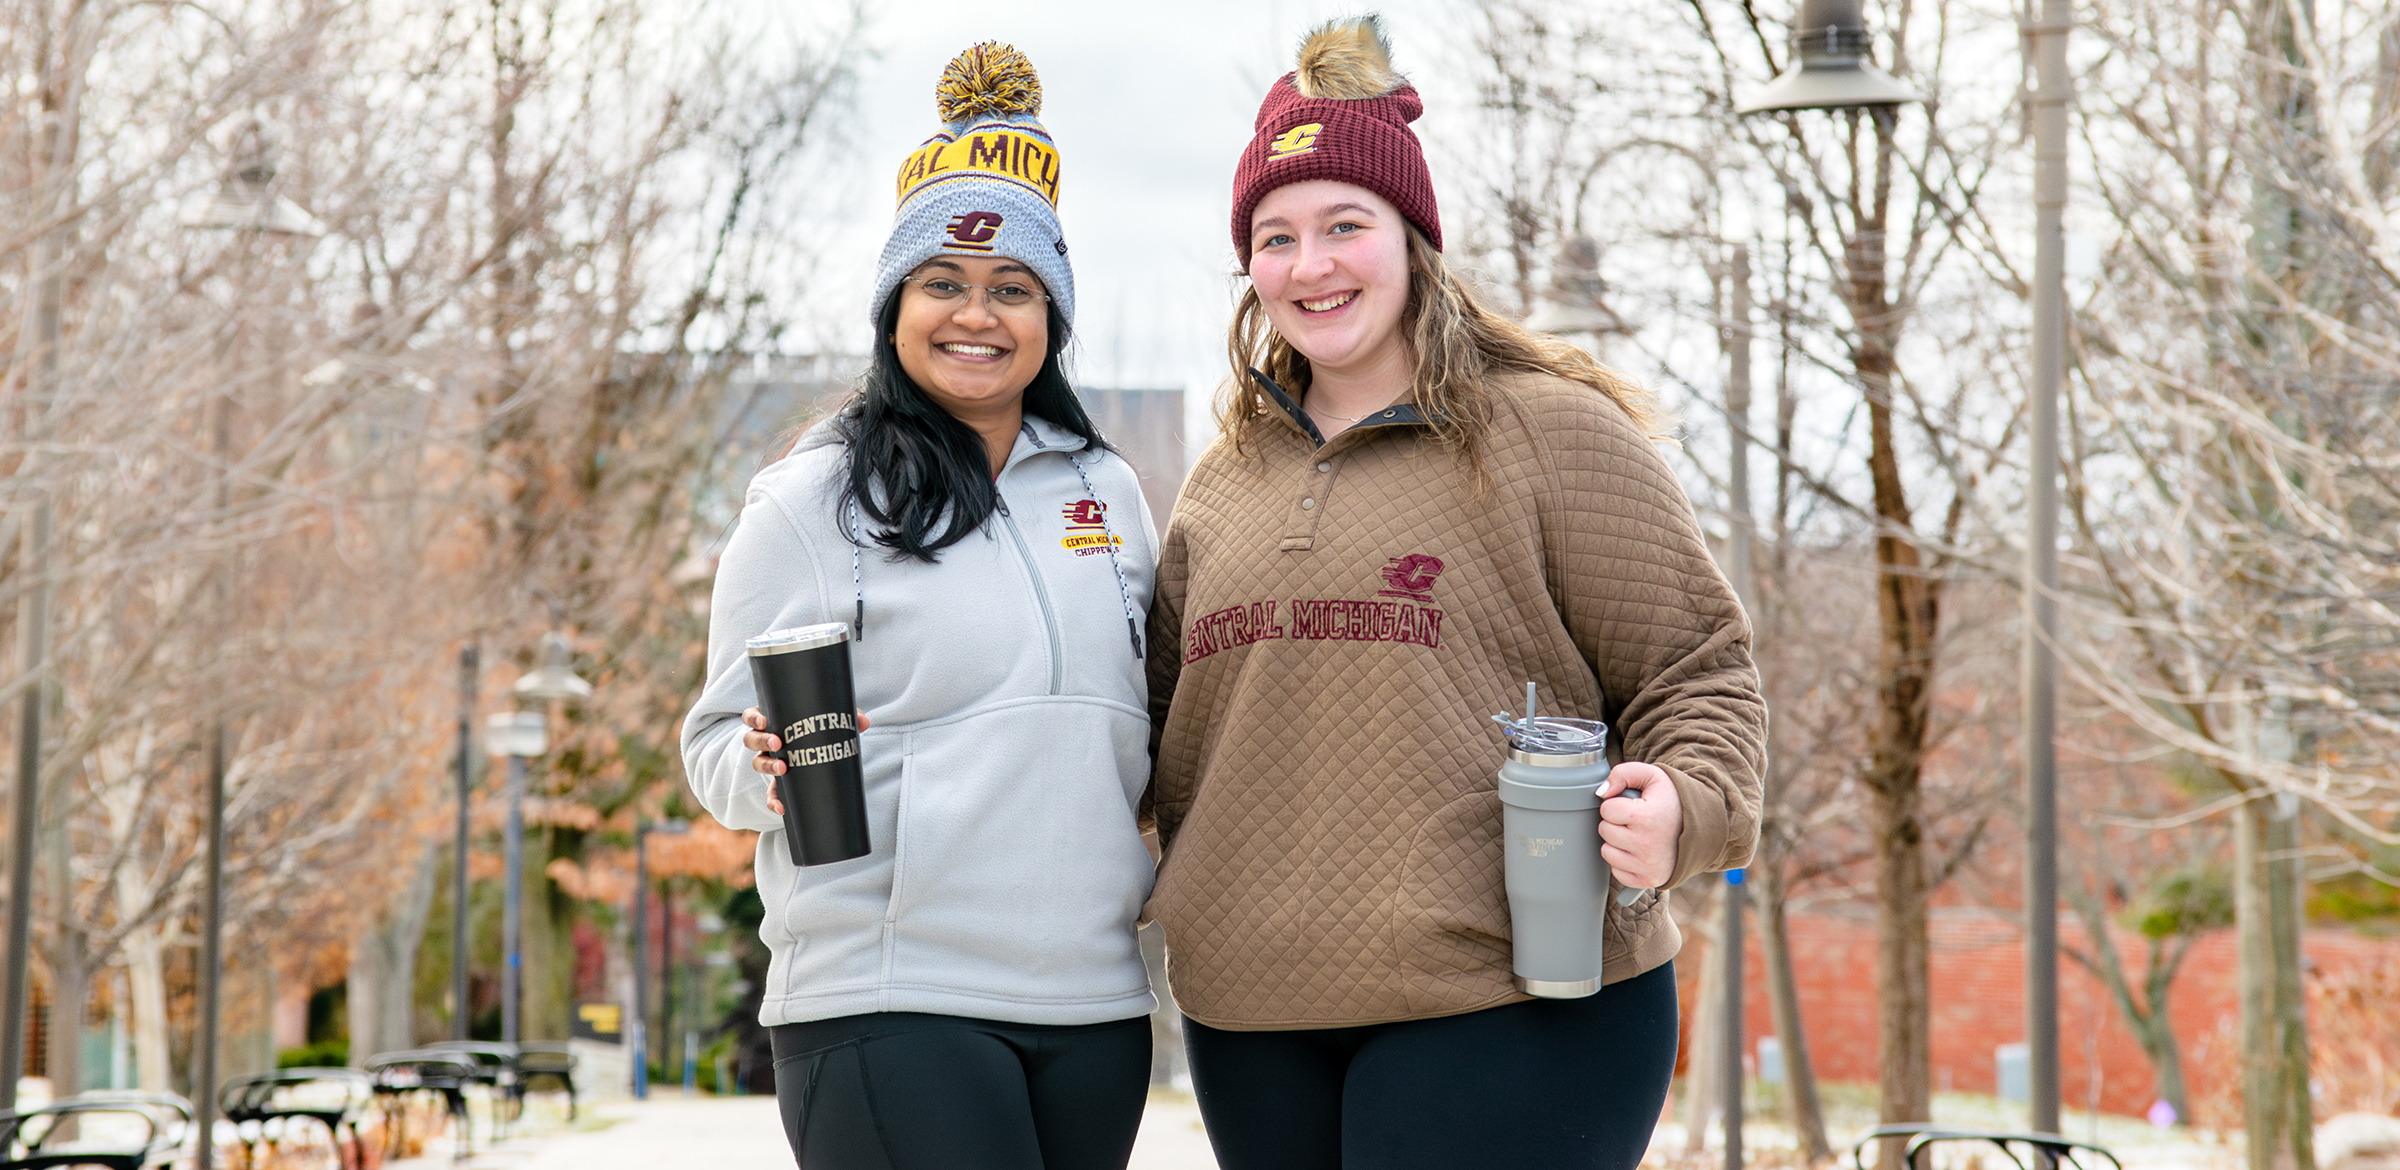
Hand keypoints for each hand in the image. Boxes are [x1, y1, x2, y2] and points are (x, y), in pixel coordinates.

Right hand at [745, 707, 867, 816]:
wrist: (824, 757)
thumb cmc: (821, 733)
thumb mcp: (832, 724)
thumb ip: (847, 719)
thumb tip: (863, 722)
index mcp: (775, 722)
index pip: (753, 716)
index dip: (753, 717)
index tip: (764, 719)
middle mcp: (767, 743)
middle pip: (751, 740)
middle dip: (762, 741)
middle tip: (778, 743)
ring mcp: (770, 763)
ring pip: (757, 763)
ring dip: (767, 766)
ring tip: (784, 768)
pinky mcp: (778, 784)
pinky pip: (770, 794)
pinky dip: (773, 801)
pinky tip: (781, 807)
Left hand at [1597, 761, 1680, 890]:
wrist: (1699, 827)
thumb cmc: (1671, 801)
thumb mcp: (1652, 776)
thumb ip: (1622, 773)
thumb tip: (1601, 792)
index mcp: (1647, 817)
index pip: (1606, 810)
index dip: (1615, 804)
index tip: (1631, 805)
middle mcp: (1647, 844)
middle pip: (1605, 831)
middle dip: (1615, 823)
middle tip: (1634, 821)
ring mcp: (1648, 866)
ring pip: (1607, 852)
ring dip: (1616, 843)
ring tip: (1636, 835)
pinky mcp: (1648, 880)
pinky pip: (1616, 872)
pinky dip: (1623, 862)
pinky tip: (1638, 851)